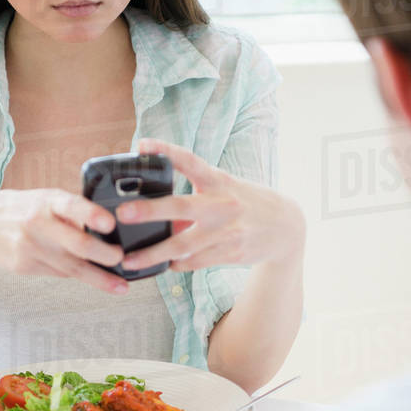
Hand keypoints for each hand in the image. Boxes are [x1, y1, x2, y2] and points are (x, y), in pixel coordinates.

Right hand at [0, 187, 129, 293]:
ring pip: (71, 267)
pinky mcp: (24, 266)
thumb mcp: (44, 199)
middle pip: (78, 244)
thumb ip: (71, 212)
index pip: (71, 205)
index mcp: (47, 201)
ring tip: (120, 286)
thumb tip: (107, 232)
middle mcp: (38, 223)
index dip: (91, 214)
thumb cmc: (23, 209)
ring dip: (99, 278)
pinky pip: (58, 273)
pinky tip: (91, 277)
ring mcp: (30, 247)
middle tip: (122, 259)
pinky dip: (75, 274)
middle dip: (105, 255)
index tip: (110, 224)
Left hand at [118, 139, 305, 273]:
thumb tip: (163, 215)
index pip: (191, 161)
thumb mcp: (226, 189)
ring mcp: (226, 231)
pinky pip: (195, 262)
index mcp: (219, 181)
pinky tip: (163, 265)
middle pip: (181, 207)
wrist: (287, 228)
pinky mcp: (230, 253)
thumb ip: (197, 196)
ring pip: (183, 246)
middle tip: (122, 213)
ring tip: (129, 260)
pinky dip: (176, 264)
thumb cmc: (247, 203)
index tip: (143, 144)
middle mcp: (223, 205)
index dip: (167, 151)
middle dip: (150, 211)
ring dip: (154, 254)